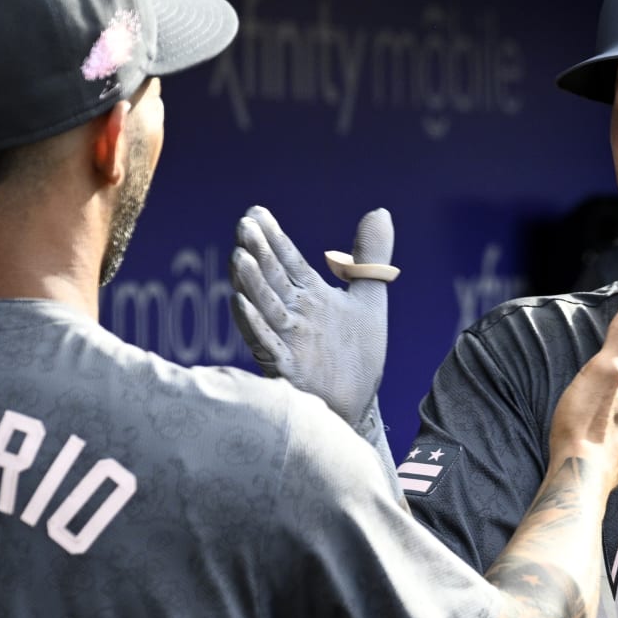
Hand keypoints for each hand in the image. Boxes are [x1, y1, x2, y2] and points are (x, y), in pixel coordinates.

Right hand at [229, 205, 393, 436]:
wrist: (358, 407)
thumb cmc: (356, 357)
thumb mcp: (368, 301)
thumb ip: (369, 258)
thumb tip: (379, 211)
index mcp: (311, 297)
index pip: (289, 261)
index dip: (275, 237)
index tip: (256, 211)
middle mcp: (296, 316)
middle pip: (273, 279)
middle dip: (258, 252)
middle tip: (244, 225)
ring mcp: (289, 342)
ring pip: (266, 308)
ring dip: (251, 284)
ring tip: (239, 257)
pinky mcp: (288, 369)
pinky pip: (268, 345)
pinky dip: (256, 325)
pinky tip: (242, 304)